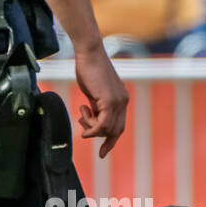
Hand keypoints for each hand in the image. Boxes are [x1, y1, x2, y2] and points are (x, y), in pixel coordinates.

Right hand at [74, 42, 128, 159]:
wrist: (88, 52)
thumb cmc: (88, 69)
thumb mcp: (94, 93)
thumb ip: (97, 106)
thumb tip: (93, 120)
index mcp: (121, 99)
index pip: (119, 126)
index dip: (110, 141)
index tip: (103, 154)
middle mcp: (123, 101)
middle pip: (113, 131)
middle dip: (97, 133)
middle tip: (83, 124)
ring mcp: (118, 101)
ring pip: (106, 129)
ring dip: (90, 126)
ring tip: (82, 111)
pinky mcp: (110, 100)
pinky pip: (102, 124)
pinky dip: (91, 128)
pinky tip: (82, 123)